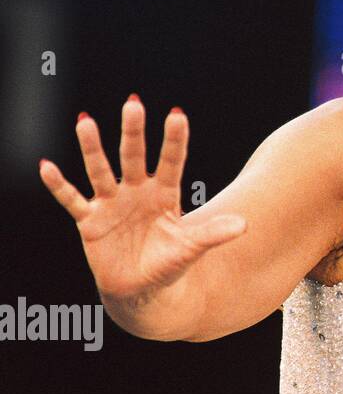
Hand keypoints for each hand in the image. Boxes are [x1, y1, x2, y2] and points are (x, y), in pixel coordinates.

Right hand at [38, 96, 246, 301]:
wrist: (142, 290)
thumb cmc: (170, 264)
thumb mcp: (192, 248)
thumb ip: (214, 234)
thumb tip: (244, 225)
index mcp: (165, 194)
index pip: (172, 161)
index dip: (174, 140)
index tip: (177, 114)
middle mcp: (137, 192)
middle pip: (134, 157)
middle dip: (134, 132)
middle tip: (133, 103)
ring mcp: (112, 204)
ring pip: (101, 170)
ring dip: (93, 148)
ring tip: (85, 122)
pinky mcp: (90, 222)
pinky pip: (72, 200)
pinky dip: (59, 186)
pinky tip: (47, 167)